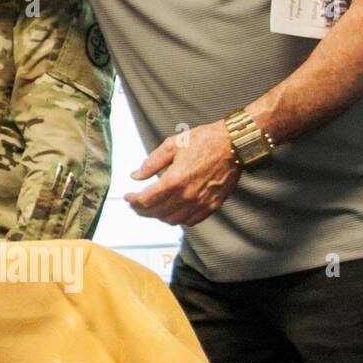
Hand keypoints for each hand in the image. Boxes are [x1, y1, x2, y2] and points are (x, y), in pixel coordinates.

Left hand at [125, 121, 239, 226]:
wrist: (235, 145)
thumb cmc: (205, 141)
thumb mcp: (172, 145)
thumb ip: (151, 163)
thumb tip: (135, 175)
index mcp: (175, 179)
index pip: (146, 200)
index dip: (133, 201)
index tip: (127, 197)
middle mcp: (187, 195)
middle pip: (157, 212)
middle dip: (142, 210)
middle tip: (135, 204)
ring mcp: (201, 203)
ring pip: (172, 220)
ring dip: (158, 215)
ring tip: (151, 208)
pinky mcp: (212, 206)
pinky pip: (190, 221)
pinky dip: (178, 219)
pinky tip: (172, 210)